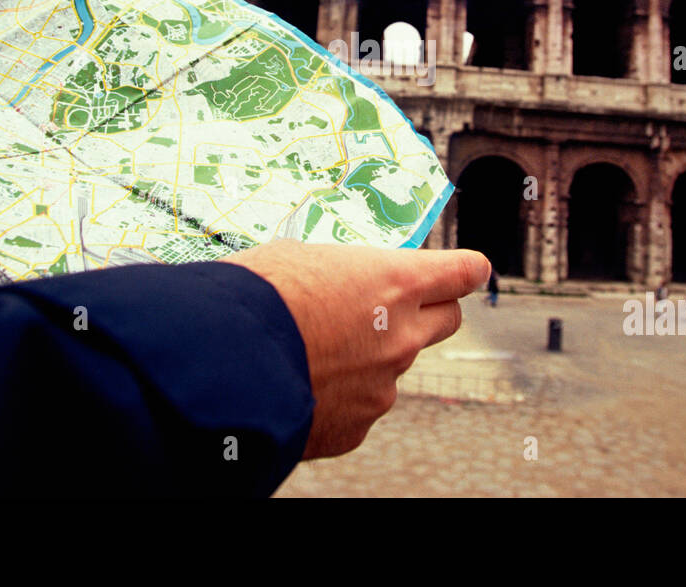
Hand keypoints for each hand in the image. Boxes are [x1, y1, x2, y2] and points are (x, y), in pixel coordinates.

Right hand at [223, 239, 489, 458]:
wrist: (219, 366)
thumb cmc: (254, 296)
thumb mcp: (300, 258)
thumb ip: (341, 272)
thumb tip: (340, 280)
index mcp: (395, 283)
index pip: (462, 272)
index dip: (464, 270)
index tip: (466, 270)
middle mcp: (401, 337)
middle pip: (447, 321)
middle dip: (427, 311)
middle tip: (390, 307)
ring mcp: (382, 387)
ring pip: (393, 367)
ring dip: (369, 356)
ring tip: (314, 348)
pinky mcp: (356, 427)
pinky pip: (359, 406)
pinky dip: (339, 395)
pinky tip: (299, 382)